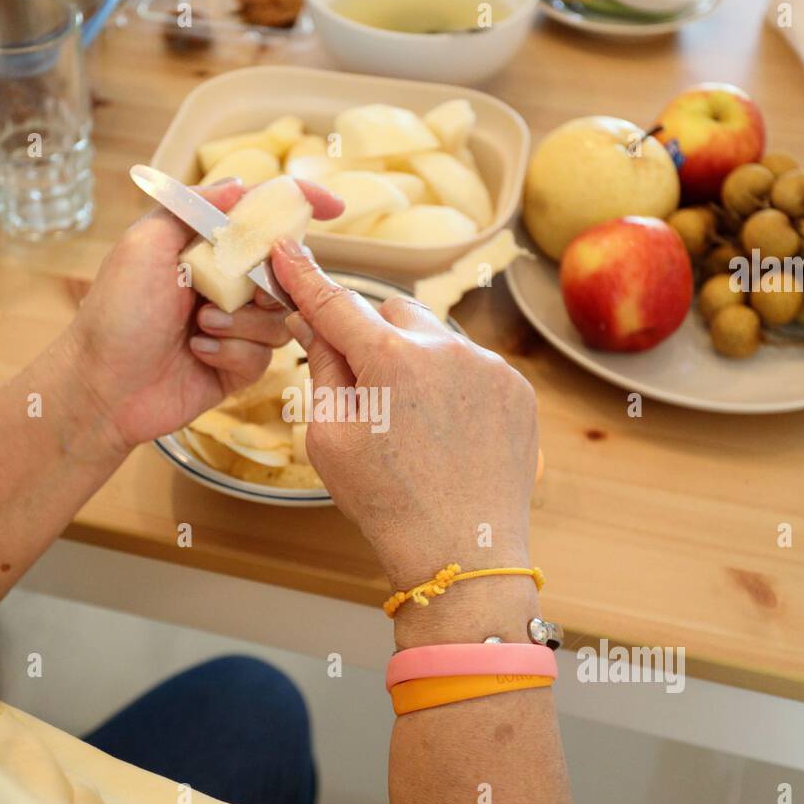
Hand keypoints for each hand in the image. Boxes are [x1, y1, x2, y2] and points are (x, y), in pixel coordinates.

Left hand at [68, 178, 343, 451]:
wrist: (100, 386)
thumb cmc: (114, 312)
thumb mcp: (146, 244)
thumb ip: (195, 208)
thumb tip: (243, 185)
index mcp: (205, 247)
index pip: (263, 219)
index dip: (301, 206)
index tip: (334, 206)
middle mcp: (225, 284)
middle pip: (286, 271)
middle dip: (269, 281)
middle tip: (242, 288)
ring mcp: (234, 327)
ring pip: (281, 318)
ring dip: (242, 321)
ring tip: (200, 325)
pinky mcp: (236, 368)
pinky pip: (265, 357)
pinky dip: (233, 352)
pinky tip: (198, 353)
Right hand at [270, 239, 539, 642]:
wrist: (462, 553)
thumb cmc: (386, 503)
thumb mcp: (330, 438)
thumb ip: (322, 368)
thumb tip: (312, 322)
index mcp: (392, 359)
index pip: (337, 302)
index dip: (306, 276)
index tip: (286, 250)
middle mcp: (447, 348)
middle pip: (393, 311)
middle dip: (374, 336)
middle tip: (366, 388)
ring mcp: (489, 366)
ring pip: (436, 338)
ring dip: (417, 361)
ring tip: (414, 425)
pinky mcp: (517, 388)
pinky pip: (472, 365)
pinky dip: (453, 385)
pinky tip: (447, 434)